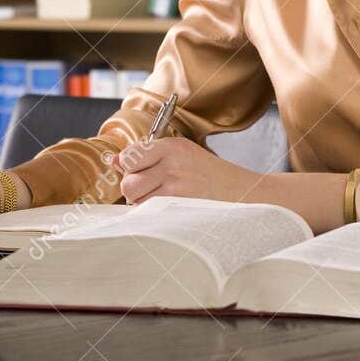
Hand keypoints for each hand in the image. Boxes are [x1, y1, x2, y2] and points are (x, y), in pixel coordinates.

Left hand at [113, 137, 259, 204]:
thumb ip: (149, 156)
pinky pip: (148, 212)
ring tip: (164, 199)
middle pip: (128, 181)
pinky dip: (153, 213)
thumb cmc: (213, 176)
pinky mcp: (178, 206)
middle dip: (134, 189)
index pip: (130, 155)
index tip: (136, 172)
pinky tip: (171, 209)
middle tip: (153, 190)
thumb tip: (114, 161)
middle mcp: (172, 163)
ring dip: (143, 203)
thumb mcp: (184, 155)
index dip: (128, 168)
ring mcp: (175, 186)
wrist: (245, 193)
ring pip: (135, 199)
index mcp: (173, 146)